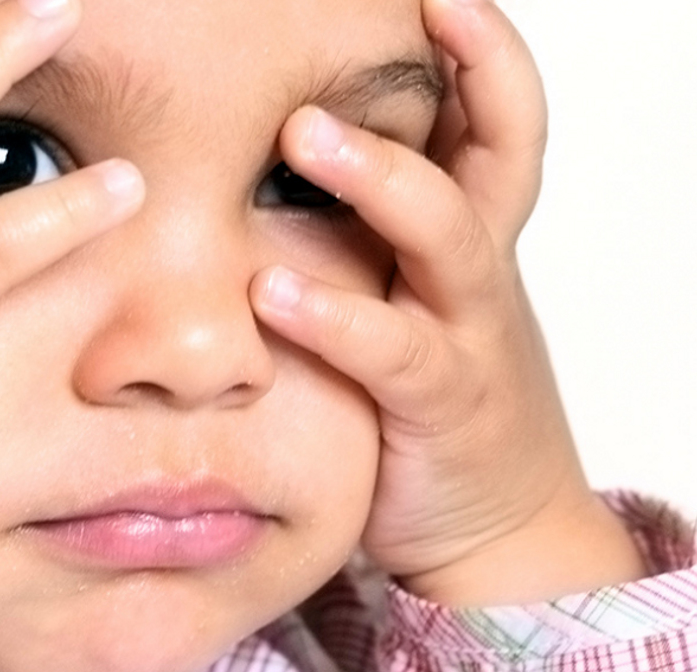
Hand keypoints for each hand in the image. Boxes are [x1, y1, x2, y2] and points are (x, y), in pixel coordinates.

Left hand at [252, 0, 643, 603]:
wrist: (491, 523)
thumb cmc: (429, 393)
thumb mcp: (406, 292)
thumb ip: (362, 228)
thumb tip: (270, 156)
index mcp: (470, 233)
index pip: (496, 120)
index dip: (483, 51)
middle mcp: (477, 269)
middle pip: (499, 152)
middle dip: (469, 74)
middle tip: (418, 9)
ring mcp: (466, 332)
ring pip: (447, 234)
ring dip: (382, 178)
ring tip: (307, 136)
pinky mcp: (438, 403)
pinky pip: (392, 350)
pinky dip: (337, 315)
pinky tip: (275, 289)